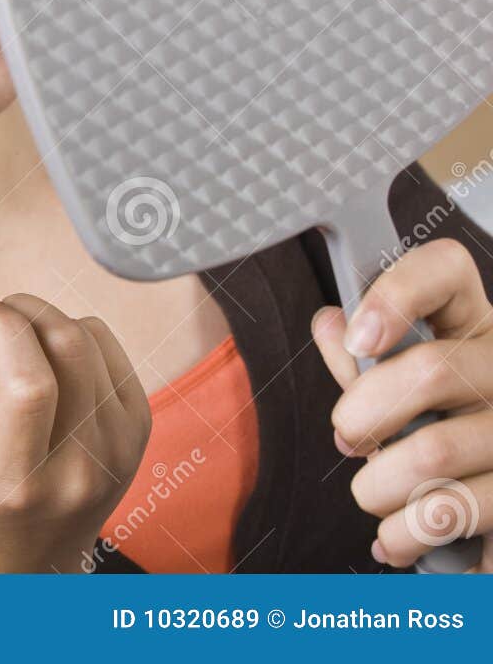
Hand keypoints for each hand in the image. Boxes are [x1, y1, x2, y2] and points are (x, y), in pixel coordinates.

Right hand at [0, 294, 150, 572]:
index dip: (1, 329)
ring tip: (12, 355)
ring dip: (42, 322)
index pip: (28, 387)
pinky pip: (106, 344)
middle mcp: (78, 469)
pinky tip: (45, 368)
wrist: (26, 549)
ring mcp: (118, 448)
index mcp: (15, 481)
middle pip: (67, 346)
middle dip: (19, 311)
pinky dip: (70, 336)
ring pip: (88, 336)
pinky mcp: (138, 426)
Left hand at [311, 237, 492, 570]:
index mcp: (472, 325)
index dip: (397, 294)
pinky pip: (455, 514)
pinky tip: (398, 537)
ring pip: (435, 453)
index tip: (359, 339)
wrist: (486, 516)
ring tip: (372, 496)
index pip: (445, 269)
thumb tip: (330, 323)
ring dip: (378, 487)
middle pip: (430, 370)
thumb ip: (361, 359)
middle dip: (363, 415)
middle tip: (348, 438)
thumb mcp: (396, 389)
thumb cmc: (433, 434)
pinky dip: (407, 535)